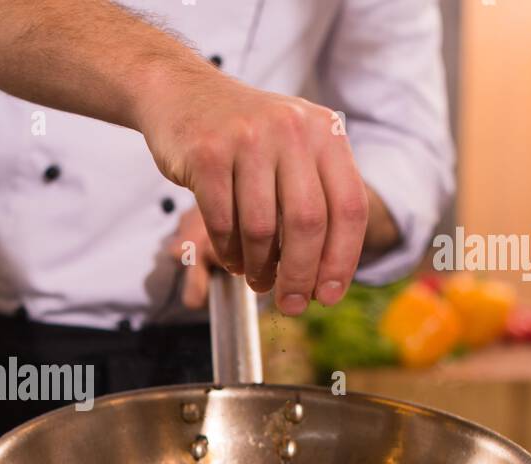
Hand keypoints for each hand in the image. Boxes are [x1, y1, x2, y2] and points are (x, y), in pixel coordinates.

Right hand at [140, 75, 367, 315]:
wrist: (181, 93)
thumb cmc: (242, 134)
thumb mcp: (292, 148)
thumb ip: (314, 195)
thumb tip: (325, 272)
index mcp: (324, 132)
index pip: (349, 207)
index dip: (342, 259)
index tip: (329, 295)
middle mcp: (292, 131)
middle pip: (308, 223)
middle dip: (300, 275)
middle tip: (291, 304)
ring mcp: (248, 140)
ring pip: (262, 228)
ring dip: (259, 267)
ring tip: (256, 280)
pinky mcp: (207, 154)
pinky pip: (222, 222)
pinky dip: (228, 252)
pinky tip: (232, 260)